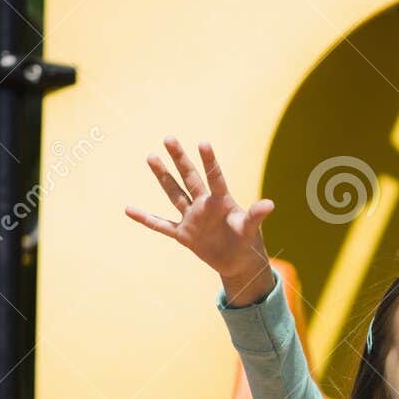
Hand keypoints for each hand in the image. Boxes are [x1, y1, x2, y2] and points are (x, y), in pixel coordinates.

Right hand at [124, 135, 274, 293]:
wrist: (238, 261)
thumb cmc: (247, 241)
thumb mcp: (251, 229)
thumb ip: (256, 216)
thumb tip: (269, 204)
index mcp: (221, 201)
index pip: (214, 177)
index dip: (210, 161)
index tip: (203, 143)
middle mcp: (204, 205)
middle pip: (189, 178)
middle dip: (180, 159)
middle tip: (169, 138)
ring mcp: (192, 218)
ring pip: (174, 194)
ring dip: (163, 177)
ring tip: (151, 156)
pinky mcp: (184, 235)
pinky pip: (161, 225)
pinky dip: (146, 219)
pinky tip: (129, 209)